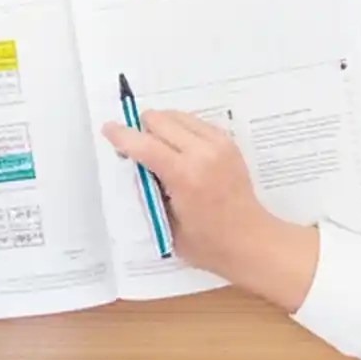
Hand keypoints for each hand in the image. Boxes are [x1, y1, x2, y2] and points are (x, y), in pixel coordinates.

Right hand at [102, 110, 318, 312]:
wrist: (252, 241)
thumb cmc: (207, 244)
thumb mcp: (166, 223)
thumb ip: (149, 191)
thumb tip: (136, 165)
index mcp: (185, 176)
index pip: (144, 144)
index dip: (122, 135)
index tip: (108, 129)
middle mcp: (203, 153)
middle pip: (159, 120)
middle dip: (142, 131)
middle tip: (137, 151)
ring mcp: (219, 144)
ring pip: (177, 115)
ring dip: (161, 127)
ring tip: (159, 150)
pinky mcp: (228, 142)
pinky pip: (195, 122)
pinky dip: (181, 130)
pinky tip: (180, 150)